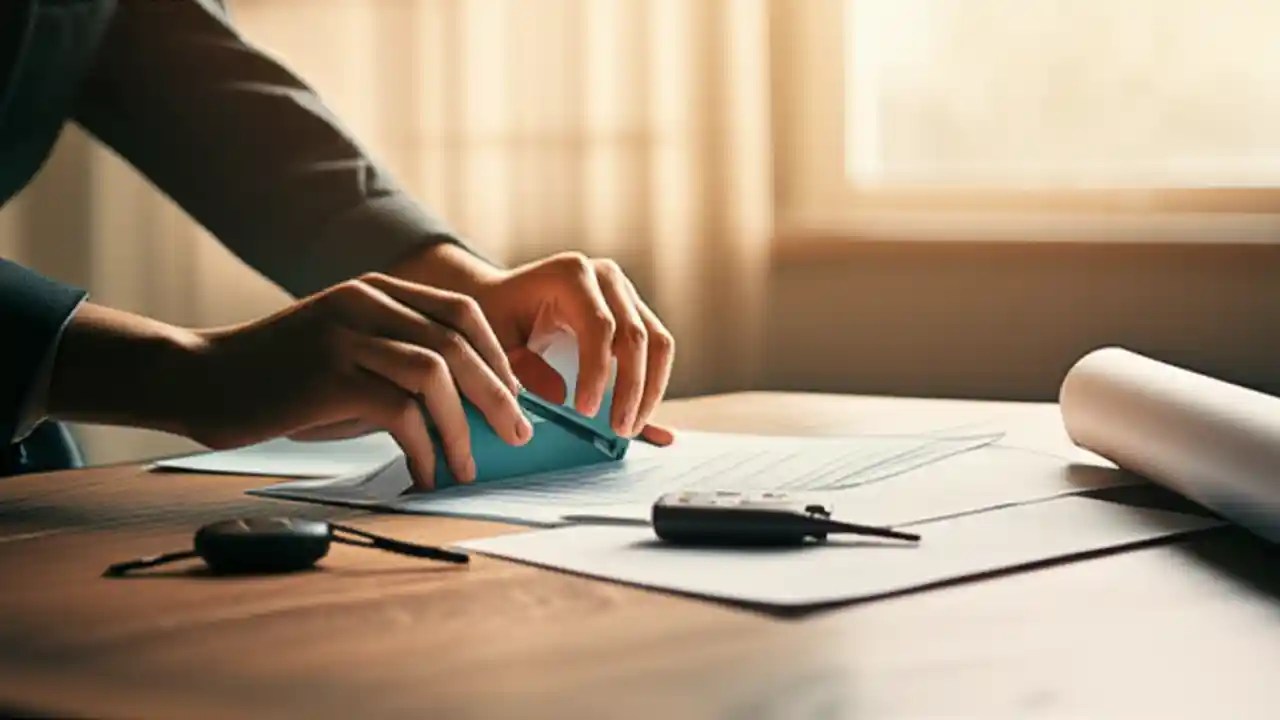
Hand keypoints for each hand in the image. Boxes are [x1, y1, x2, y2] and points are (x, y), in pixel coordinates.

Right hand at [50, 274, 532, 488]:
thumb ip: (393, 360)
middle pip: (459, 341)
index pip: (461, 313)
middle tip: (518, 434)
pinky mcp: (330, 376)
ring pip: (436, 374)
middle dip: (499, 393)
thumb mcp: (342, 348)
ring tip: (470, 465)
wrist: (199, 378)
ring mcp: (347, 335)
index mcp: (375, 290)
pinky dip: (423, 447)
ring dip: (464, 427)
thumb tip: (462, 407)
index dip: (497, 357)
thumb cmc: (277, 376)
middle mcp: (366, 302)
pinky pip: (399, 412)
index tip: (515, 398)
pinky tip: (425, 472)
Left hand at [473, 252, 675, 440]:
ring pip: (658, 343)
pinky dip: (654, 382)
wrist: (504, 298)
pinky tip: (639, 413)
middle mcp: (605, 276)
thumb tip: (561, 397)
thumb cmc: (496, 318)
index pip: (599, 326)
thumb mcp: (497, 342)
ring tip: (630, 428)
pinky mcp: (635, 310)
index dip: (597, 373)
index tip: (585, 412)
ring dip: (650, 390)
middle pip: (635, 336)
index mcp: (570, 275)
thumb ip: (522, 367)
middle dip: (631, 388)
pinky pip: (658, 348)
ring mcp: (625, 292)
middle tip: (618, 430)